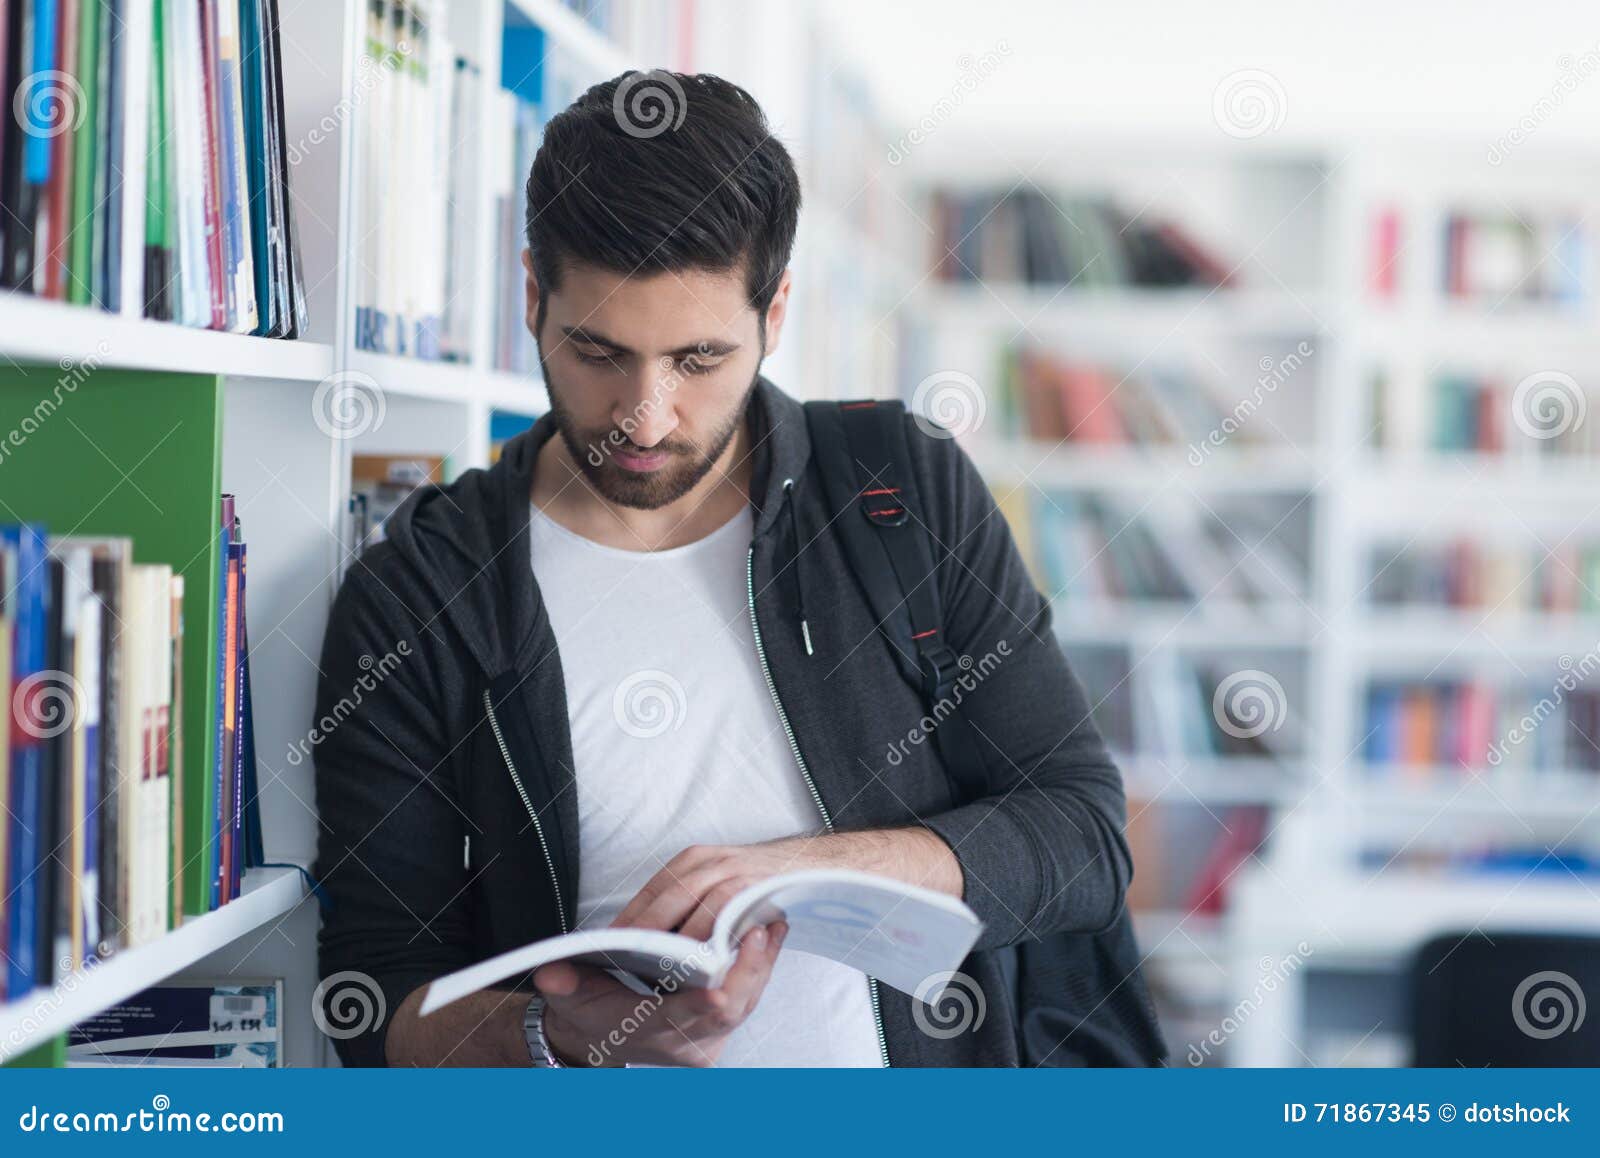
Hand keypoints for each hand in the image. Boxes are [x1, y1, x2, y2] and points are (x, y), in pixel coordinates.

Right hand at [533, 921, 784, 1067]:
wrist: (600, 1031)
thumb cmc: (587, 1008)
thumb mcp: (570, 994)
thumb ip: (565, 983)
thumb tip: (551, 975)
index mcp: (652, 1035)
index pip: (683, 1022)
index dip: (701, 1004)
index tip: (719, 983)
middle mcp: (688, 1043)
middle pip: (729, 1012)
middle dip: (747, 973)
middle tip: (759, 931)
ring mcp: (712, 1034)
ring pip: (748, 1002)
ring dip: (762, 963)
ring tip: (772, 922)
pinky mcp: (725, 1019)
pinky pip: (753, 993)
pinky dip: (763, 963)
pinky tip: (772, 930)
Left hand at [612, 838, 826, 941]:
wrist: (815, 864)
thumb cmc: (760, 883)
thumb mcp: (719, 883)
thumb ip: (690, 905)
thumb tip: (648, 941)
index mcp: (694, 860)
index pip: (652, 890)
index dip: (631, 917)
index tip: (609, 945)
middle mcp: (711, 860)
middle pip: (668, 895)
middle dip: (646, 928)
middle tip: (625, 959)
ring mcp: (735, 870)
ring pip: (696, 901)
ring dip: (678, 935)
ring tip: (658, 965)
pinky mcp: (758, 883)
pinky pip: (728, 908)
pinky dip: (713, 933)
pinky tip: (701, 959)